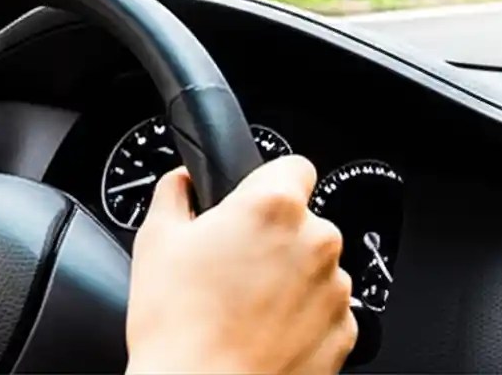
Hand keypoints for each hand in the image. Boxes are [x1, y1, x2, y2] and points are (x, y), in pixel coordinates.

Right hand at [126, 156, 356, 374]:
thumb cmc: (179, 326)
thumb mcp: (156, 240)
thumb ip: (176, 192)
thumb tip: (183, 182)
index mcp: (274, 206)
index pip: (293, 166)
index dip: (266, 184)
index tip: (248, 206)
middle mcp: (316, 241)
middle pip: (303, 221)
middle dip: (273, 237)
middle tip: (232, 267)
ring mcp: (335, 289)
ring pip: (315, 267)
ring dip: (290, 279)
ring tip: (244, 308)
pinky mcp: (345, 331)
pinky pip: (326, 310)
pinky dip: (302, 318)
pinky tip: (263, 334)